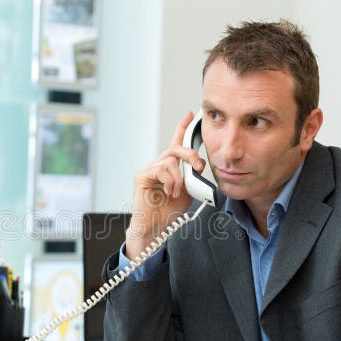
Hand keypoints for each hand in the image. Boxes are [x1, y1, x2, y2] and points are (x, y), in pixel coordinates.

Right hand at [125, 111, 206, 258]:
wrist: (156, 226)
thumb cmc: (169, 210)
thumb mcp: (188, 191)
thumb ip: (192, 177)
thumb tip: (198, 167)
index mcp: (171, 167)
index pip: (176, 143)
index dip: (182, 128)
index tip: (189, 114)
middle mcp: (159, 165)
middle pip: (176, 148)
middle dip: (191, 154)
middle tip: (198, 166)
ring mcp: (150, 169)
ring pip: (170, 161)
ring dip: (179, 177)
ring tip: (176, 191)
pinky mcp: (142, 176)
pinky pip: (161, 169)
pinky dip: (170, 181)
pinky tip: (168, 191)